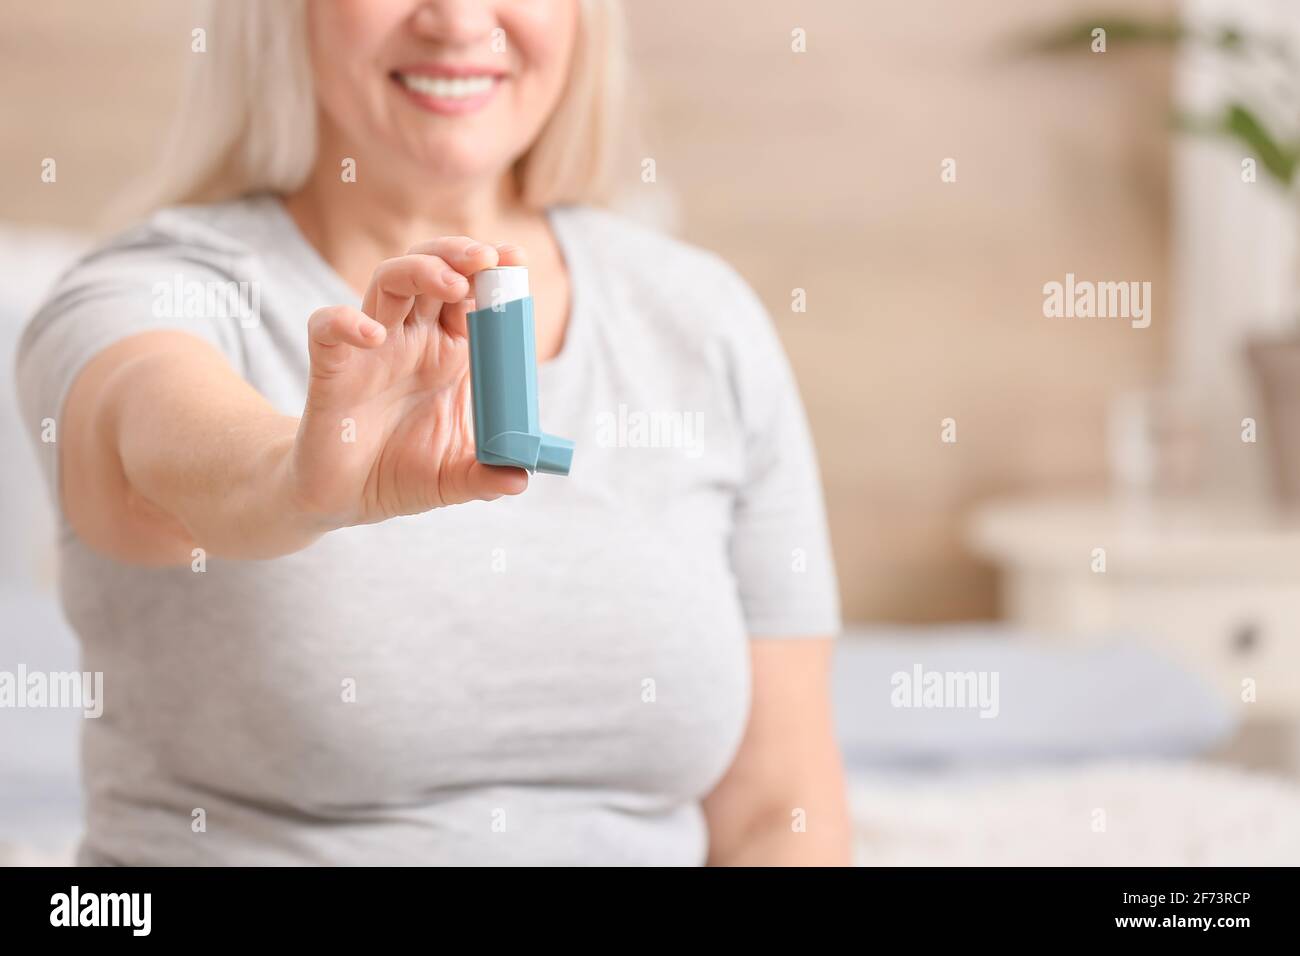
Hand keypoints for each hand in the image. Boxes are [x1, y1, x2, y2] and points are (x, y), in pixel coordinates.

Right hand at [291, 237, 528, 528]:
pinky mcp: (331, 369)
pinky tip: (373, 335)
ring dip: (419, 271)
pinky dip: (346, 322)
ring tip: (452, 283)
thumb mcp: (452, 480)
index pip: (470, 295)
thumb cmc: (399, 474)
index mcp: (447, 354)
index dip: (490, 271)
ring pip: (387, 282)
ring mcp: (370, 349)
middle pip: (431, 270)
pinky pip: (327, 328)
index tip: (514, 257)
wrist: (341, 499)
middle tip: (486, 258)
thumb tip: (520, 479)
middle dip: (458, 254)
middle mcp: (410, 340)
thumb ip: (485, 477)